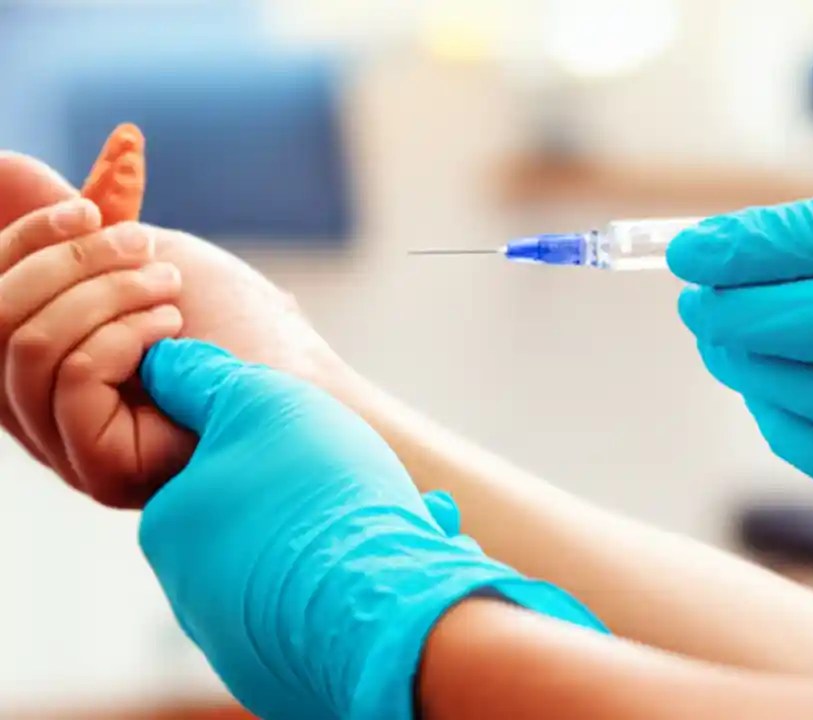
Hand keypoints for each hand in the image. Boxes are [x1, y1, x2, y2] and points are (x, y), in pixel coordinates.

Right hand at [0, 153, 348, 506]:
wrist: (308, 382)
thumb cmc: (243, 325)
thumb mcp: (147, 259)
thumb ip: (74, 228)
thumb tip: (5, 166)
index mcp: (44, 359)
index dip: (26, 240)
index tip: (93, 209)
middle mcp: (40, 410)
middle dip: (73, 263)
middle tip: (149, 252)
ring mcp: (66, 447)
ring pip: (30, 343)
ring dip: (109, 297)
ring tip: (171, 294)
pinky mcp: (100, 468)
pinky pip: (74, 374)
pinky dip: (126, 337)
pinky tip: (175, 338)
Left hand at [138, 339, 603, 719]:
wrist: (381, 603)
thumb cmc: (320, 495)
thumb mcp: (261, 402)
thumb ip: (206, 379)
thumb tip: (166, 361)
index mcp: (171, 523)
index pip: (216, 468)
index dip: (277, 446)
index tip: (319, 445)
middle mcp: (189, 588)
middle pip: (258, 521)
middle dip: (314, 498)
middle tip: (360, 483)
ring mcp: (232, 638)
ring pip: (293, 568)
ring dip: (340, 541)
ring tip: (390, 524)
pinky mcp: (279, 674)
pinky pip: (317, 615)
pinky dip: (352, 588)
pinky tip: (391, 569)